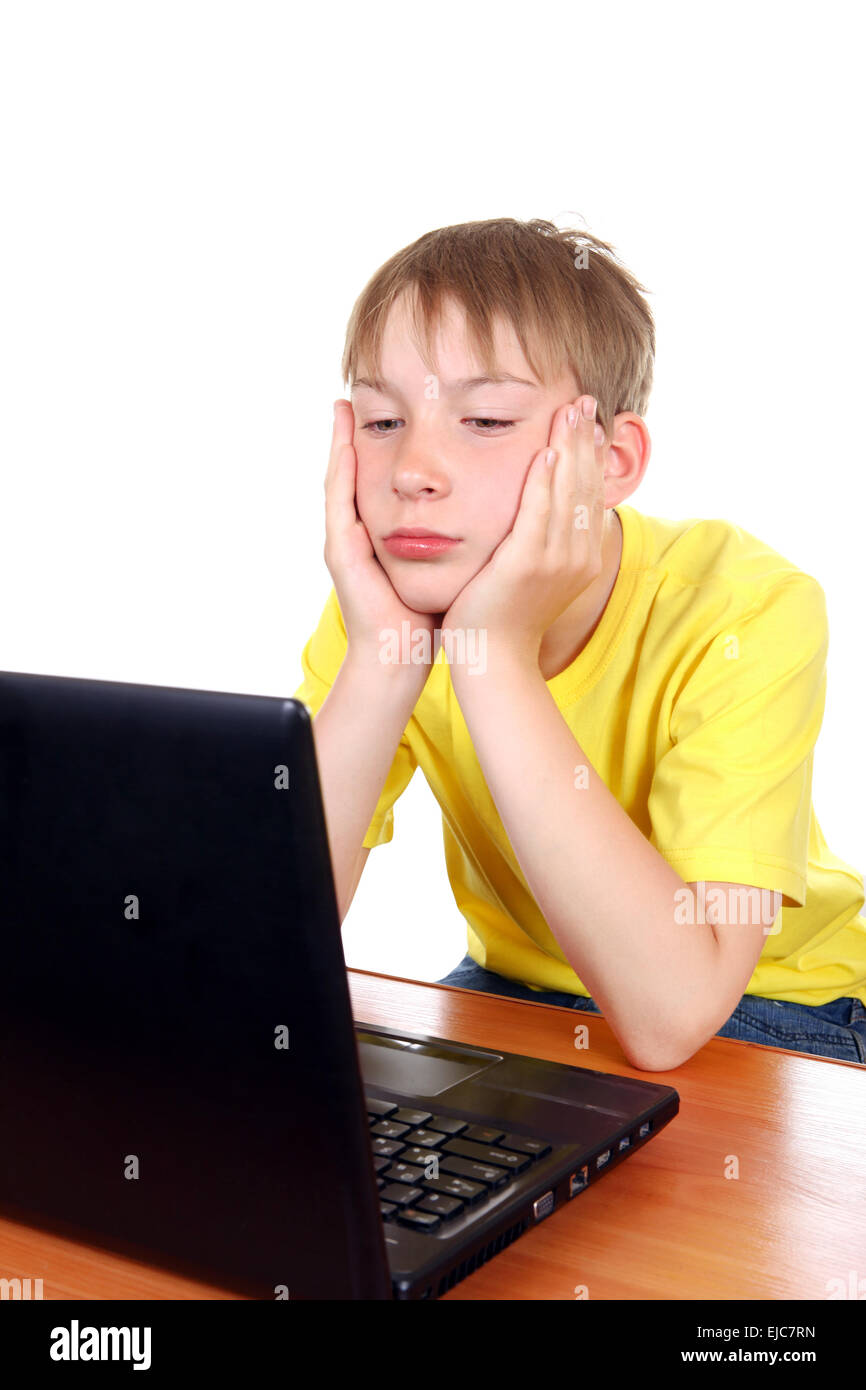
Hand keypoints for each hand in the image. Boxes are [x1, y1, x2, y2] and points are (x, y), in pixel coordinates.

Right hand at [324, 400, 436, 680]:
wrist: (403, 655)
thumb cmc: (429, 613)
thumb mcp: (447, 561)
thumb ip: (459, 534)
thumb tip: (497, 507)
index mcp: (387, 529)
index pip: (388, 476)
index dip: (392, 441)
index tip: (400, 405)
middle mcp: (361, 529)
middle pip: (360, 470)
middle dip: (357, 431)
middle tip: (357, 391)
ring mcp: (345, 539)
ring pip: (342, 478)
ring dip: (340, 441)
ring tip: (344, 405)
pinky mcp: (341, 551)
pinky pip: (339, 501)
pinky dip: (340, 470)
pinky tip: (345, 442)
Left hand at [441, 395, 607, 663]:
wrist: (490, 657)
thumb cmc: (501, 615)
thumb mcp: (532, 572)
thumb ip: (541, 539)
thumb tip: (544, 508)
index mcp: (583, 557)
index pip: (591, 494)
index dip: (591, 455)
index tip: (588, 421)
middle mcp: (578, 557)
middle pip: (586, 486)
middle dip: (586, 441)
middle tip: (584, 401)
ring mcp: (556, 561)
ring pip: (568, 492)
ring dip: (570, 447)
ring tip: (569, 411)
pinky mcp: (527, 564)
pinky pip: (540, 512)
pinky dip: (545, 480)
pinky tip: (546, 450)